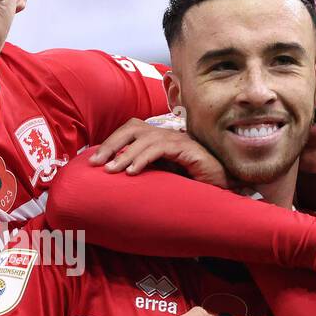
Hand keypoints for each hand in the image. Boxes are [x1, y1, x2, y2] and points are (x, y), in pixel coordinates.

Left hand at [88, 116, 227, 187]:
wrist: (221, 187)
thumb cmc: (189, 184)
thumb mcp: (159, 176)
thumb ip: (142, 171)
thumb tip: (113, 177)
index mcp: (158, 138)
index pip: (130, 130)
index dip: (110, 142)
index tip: (94, 161)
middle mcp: (167, 134)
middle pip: (132, 128)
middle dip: (111, 144)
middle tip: (95, 163)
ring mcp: (178, 139)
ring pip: (145, 138)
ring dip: (125, 154)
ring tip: (111, 171)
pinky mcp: (187, 148)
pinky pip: (160, 148)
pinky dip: (143, 158)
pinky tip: (132, 171)